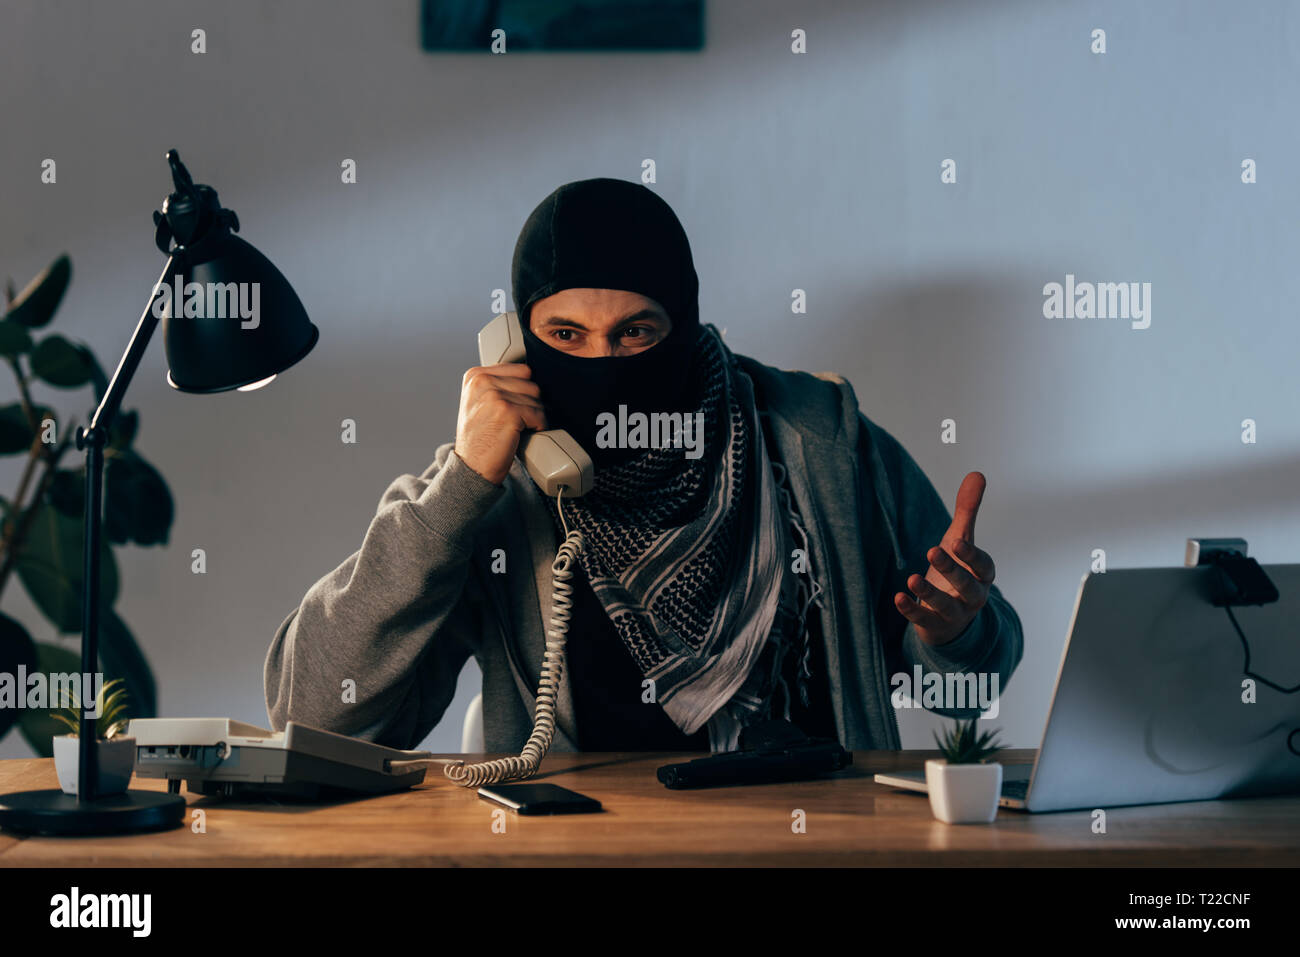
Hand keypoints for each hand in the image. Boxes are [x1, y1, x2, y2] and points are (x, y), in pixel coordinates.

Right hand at [454, 363, 546, 484]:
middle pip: (531, 382)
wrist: (472, 467)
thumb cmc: (480, 437)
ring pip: (537, 398)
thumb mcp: (479, 401)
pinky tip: (522, 434)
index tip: (516, 406)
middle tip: (518, 420)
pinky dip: (537, 426)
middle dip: (530, 403)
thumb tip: (530, 375)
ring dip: (534, 416)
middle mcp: (483, 381)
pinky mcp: (508, 411)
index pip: (521, 369)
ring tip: (518, 428)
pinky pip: (539, 414)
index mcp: (476, 375)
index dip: (524, 390)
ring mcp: (494, 395)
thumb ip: (498, 383)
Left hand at [894, 471, 996, 645]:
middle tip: (933, 550)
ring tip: (912, 577)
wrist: (951, 617)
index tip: (957, 540)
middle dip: (951, 569)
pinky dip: (912, 609)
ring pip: (946, 605)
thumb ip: (968, 511)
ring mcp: (954, 613)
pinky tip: (898, 597)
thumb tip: (977, 473)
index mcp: (982, 576)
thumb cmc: (957, 571)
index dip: (972, 556)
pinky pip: (924, 619)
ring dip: (930, 592)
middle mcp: (972, 596)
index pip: (984, 567)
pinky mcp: (933, 625)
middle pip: (966, 585)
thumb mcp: (961, 542)